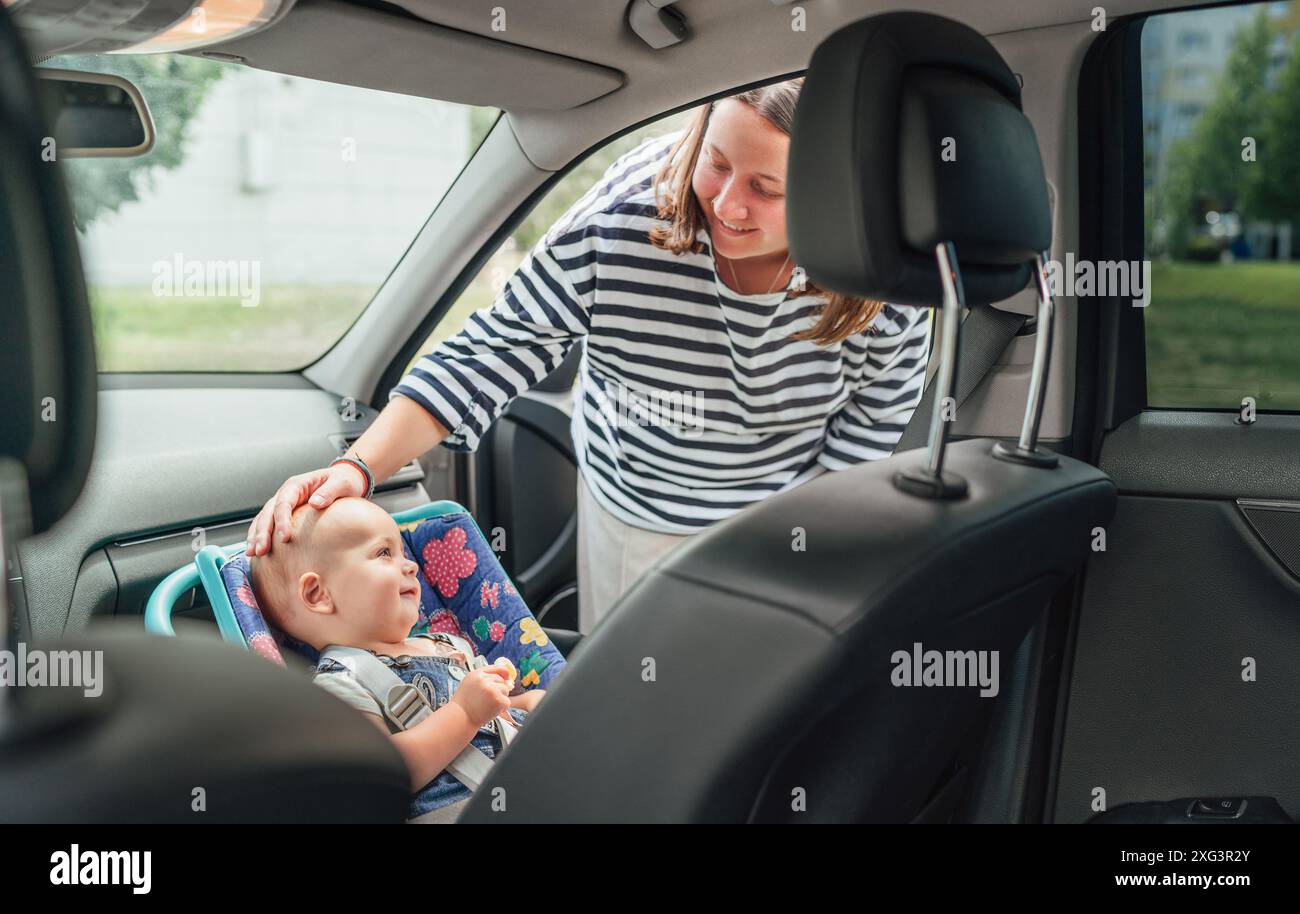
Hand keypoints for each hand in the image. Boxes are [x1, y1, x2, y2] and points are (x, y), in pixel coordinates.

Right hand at [245, 462, 367, 555]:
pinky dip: (259, 535)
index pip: (284, 503)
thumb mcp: (342, 483)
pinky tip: (255, 549)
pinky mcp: (283, 513)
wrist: (345, 480)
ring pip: (263, 518)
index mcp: (297, 484)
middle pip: (268, 512)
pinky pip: (267, 524)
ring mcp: (282, 503)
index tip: (284, 538)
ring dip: (256, 536)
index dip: (282, 520)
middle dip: (262, 532)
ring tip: (253, 553)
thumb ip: (329, 492)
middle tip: (261, 550)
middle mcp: (285, 493)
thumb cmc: (344, 481)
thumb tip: (315, 503)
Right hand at [450, 667, 512, 729]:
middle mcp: (484, 680)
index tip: (507, 677)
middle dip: (498, 689)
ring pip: (505, 690)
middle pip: (501, 680)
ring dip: (500, 698)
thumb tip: (506, 678)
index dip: (504, 672)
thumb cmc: (464, 704)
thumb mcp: (470, 684)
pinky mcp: (498, 700)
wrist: (459, 718)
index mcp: (476, 674)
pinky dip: (501, 708)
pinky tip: (490, 710)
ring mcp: (491, 690)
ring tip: (487, 705)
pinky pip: (507, 701)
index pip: (497, 668)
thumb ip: (485, 678)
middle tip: (486, 700)